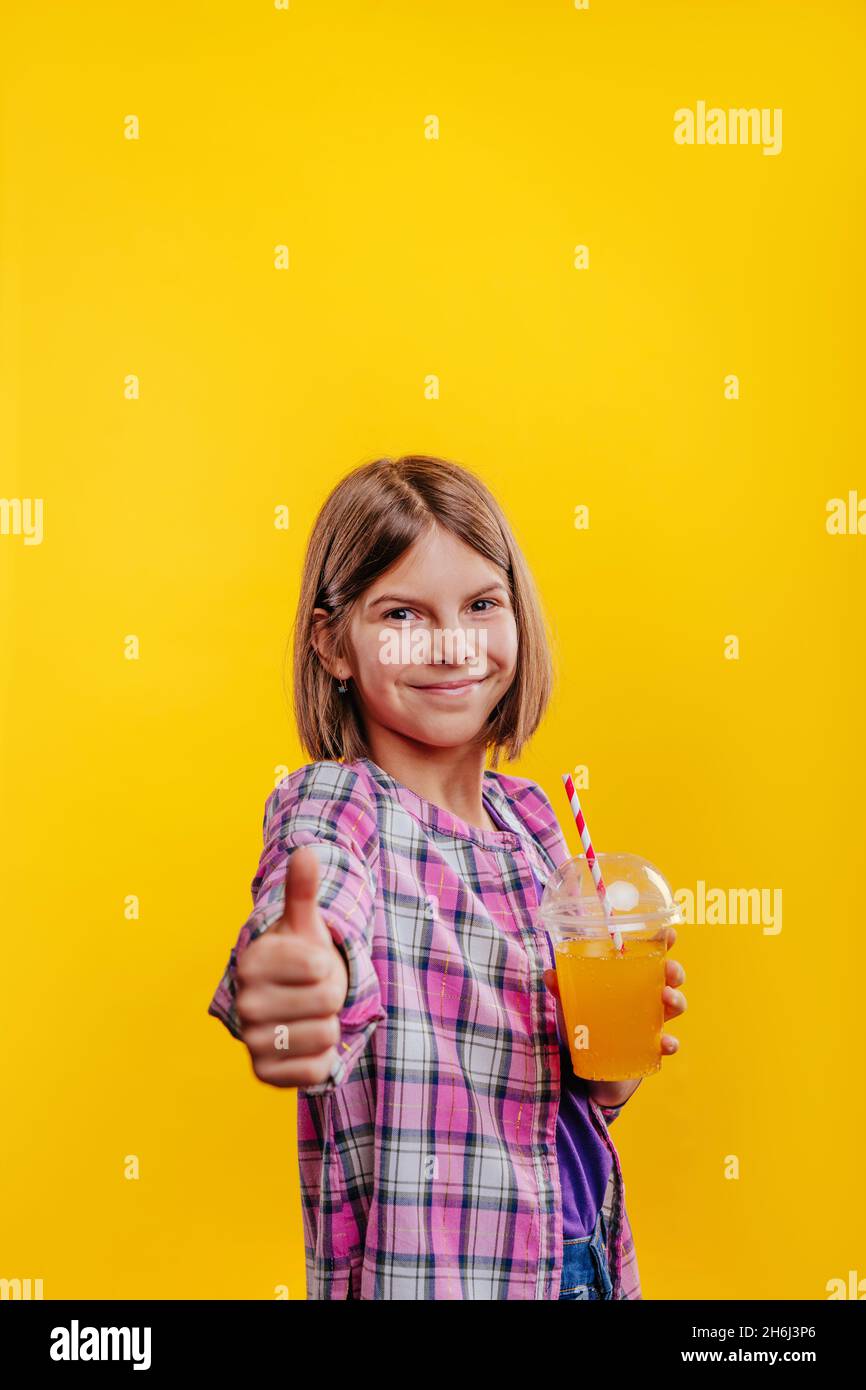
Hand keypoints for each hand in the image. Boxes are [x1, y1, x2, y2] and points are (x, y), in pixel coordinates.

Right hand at [235, 845, 349, 1087]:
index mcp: (252, 962)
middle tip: (312, 992)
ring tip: (308, 1015)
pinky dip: (322, 1057)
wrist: (287, 1003)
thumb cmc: (300, 960)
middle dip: (331, 995)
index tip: (311, 963)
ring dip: (328, 1025)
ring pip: (326, 1035)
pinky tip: (305, 1043)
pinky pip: (317, 1070)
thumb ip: (302, 890)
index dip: (327, 964)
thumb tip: (306, 853)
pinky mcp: (264, 1074)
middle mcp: (244, 1004)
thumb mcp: (304, 925)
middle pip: (328, 1001)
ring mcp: (251, 1042)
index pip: (320, 966)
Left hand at [542, 923, 687, 1061]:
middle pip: (670, 977)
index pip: (651, 954)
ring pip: (674, 1005)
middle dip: (675, 970)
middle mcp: (647, 996)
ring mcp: (652, 1021)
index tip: (669, 934)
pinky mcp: (652, 1047)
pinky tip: (665, 1042)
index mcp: (630, 977)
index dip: (663, 941)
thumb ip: (562, 987)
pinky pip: (668, 1044)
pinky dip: (670, 1043)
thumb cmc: (586, 1022)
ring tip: (667, 997)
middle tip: (669, 969)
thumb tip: (549, 974)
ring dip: (677, 999)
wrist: (590, 1064)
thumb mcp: (572, 1001)